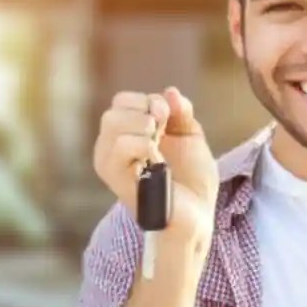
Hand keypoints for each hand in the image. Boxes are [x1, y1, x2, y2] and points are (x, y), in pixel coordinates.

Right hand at [93, 87, 218, 242]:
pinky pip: (121, 145)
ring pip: (113, 122)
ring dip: (144, 127)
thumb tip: (169, 91)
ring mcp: (110, 164)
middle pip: (113, 111)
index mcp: (125, 137)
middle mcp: (110, 150)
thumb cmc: (191, 182)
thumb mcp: (190, 137)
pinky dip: (143, 144)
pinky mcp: (116, 178)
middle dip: (146, 111)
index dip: (147, 101)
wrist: (196, 215)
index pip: (121, 102)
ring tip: (157, 147)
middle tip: (163, 129)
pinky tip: (156, 160)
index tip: (168, 117)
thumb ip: (180, 112)